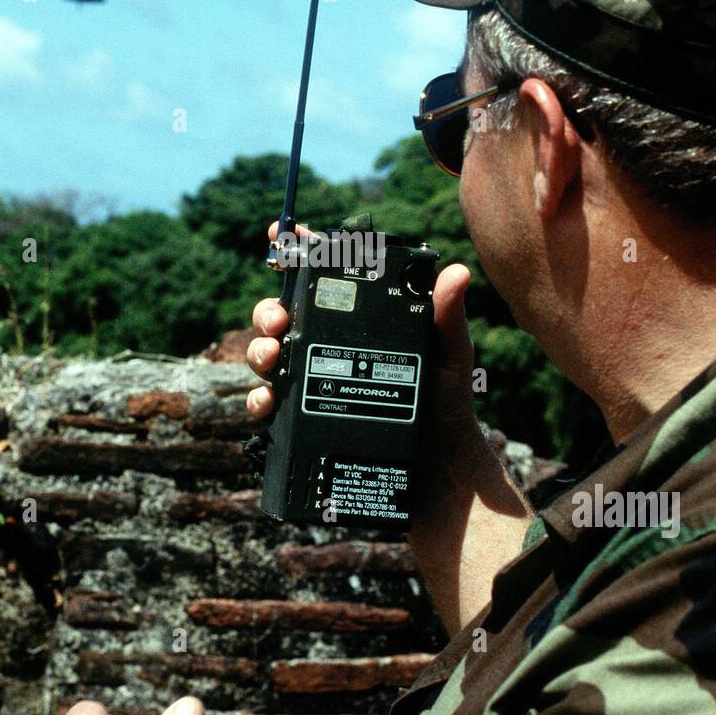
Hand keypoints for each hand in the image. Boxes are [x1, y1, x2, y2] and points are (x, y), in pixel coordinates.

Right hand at [245, 222, 481, 505]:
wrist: (443, 478)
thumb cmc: (450, 412)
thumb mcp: (449, 359)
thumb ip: (447, 318)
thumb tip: (457, 272)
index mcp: (361, 327)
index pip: (322, 283)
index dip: (297, 254)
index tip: (282, 236)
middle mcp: (330, 352)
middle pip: (283, 318)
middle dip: (269, 310)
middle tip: (279, 318)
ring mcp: (313, 388)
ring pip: (268, 358)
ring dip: (258, 350)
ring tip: (272, 355)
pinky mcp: (304, 426)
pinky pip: (269, 410)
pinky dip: (259, 402)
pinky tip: (267, 401)